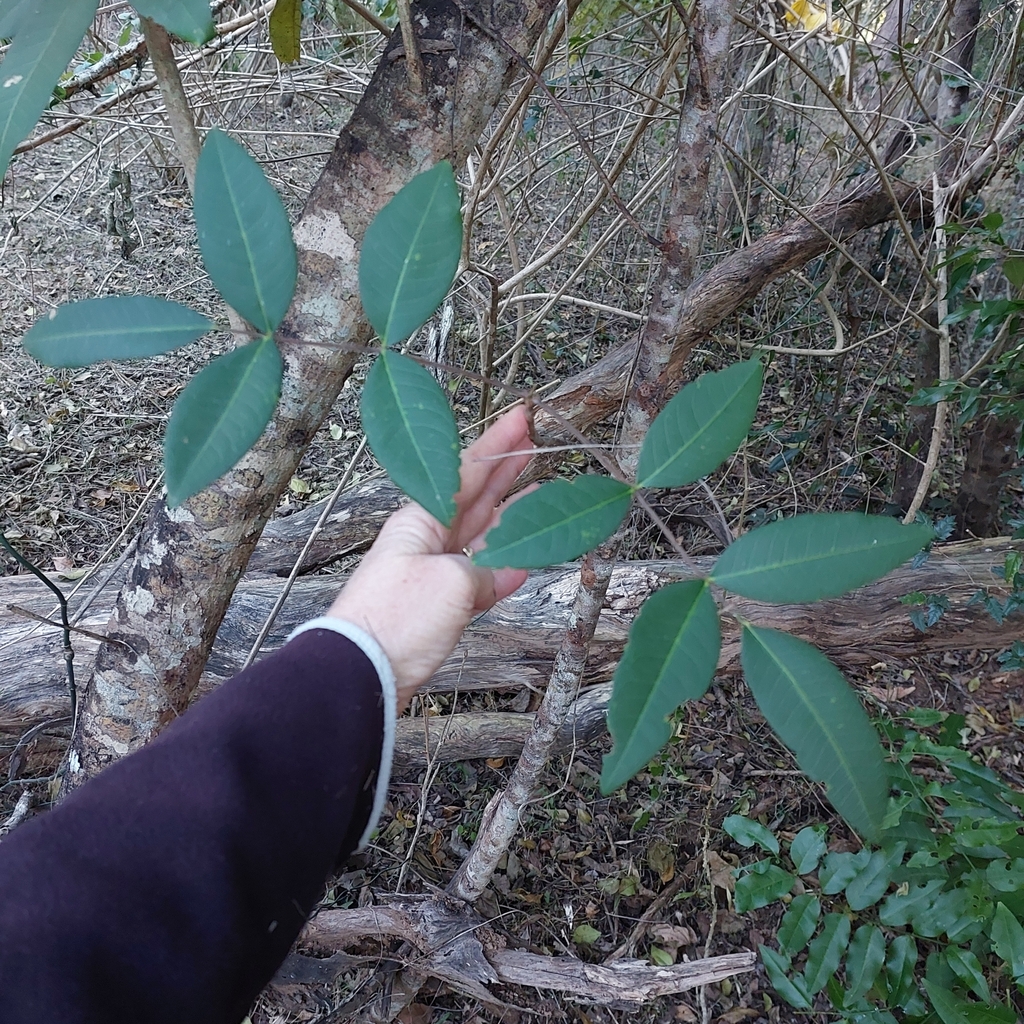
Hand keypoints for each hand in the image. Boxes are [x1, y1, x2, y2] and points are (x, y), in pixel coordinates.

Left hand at [327, 407, 534, 711]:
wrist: (361, 673)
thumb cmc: (396, 618)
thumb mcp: (450, 583)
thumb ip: (484, 570)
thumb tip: (499, 574)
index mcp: (422, 521)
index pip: (467, 472)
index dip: (498, 444)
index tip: (523, 417)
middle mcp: (428, 541)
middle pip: (475, 497)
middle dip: (505, 470)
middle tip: (534, 443)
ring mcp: (435, 574)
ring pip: (482, 536)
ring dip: (512, 515)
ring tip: (541, 491)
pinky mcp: (441, 608)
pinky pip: (483, 578)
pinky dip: (506, 568)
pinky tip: (528, 559)